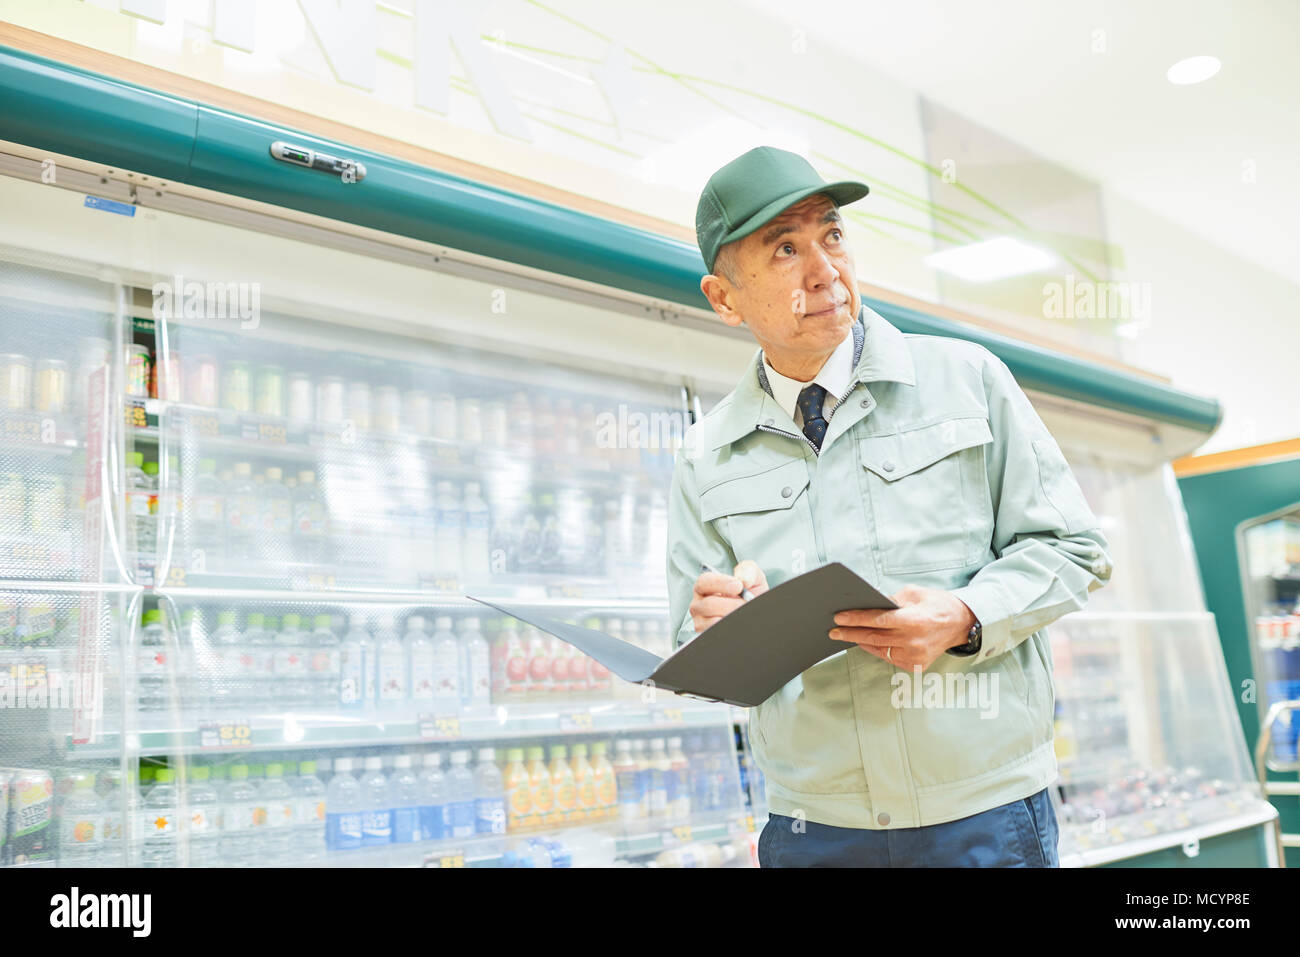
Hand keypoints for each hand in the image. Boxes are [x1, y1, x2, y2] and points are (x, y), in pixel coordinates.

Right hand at [689, 560, 769, 632]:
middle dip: (732, 604)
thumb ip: (747, 570)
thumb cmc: (749, 592)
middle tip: (746, 603)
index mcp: (704, 586)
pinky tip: (738, 623)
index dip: (720, 583)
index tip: (738, 586)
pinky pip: (717, 634)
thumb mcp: (751, 576)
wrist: (755, 611)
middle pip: (709, 604)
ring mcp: (701, 622)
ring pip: (713, 621)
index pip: (704, 582)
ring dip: (733, 617)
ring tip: (744, 613)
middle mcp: (698, 604)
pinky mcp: (706, 637)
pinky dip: (731, 628)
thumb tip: (743, 581)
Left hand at [828, 584, 975, 669]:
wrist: (962, 624)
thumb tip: (869, 605)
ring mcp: (915, 656)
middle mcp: (913, 641)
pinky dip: (877, 650)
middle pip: (873, 637)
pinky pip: (889, 657)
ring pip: (879, 650)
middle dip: (850, 633)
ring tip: (845, 636)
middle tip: (833, 630)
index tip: (839, 618)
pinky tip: (866, 643)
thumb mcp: (915, 593)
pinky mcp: (916, 665)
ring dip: (861, 642)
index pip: (876, 620)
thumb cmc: (938, 605)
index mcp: (913, 620)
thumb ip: (891, 600)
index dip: (855, 619)